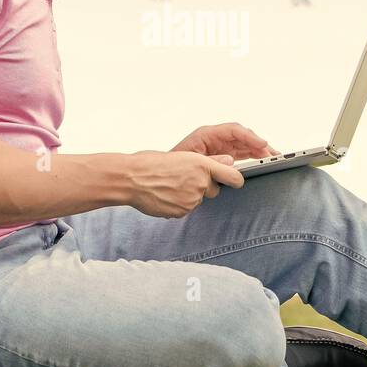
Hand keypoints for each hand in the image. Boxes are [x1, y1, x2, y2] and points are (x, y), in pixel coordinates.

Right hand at [125, 150, 244, 218]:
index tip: (233, 180)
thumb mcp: (184, 155)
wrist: (132, 179)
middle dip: (204, 187)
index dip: (235, 180)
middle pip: (214, 190)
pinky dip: (179, 204)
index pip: (233, 177)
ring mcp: (192, 199)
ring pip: (199, 199)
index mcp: (202, 164)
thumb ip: (209, 161)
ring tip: (170, 186)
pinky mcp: (183, 211)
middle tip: (184, 179)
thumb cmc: (151, 164)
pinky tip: (166, 195)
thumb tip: (228, 161)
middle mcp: (200, 183)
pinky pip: (186, 209)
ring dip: (189, 195)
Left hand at [169, 122, 281, 159]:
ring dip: (260, 151)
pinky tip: (264, 161)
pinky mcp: (223, 156)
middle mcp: (216, 138)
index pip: (233, 130)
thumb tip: (231, 161)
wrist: (163, 174)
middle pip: (243, 137)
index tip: (262, 144)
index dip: (249, 136)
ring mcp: (221, 146)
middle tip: (274, 154)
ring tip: (274, 157)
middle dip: (259, 144)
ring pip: (245, 145)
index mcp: (207, 134)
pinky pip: (242, 153)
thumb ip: (212, 160)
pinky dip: (254, 156)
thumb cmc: (174, 163)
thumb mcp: (192, 160)